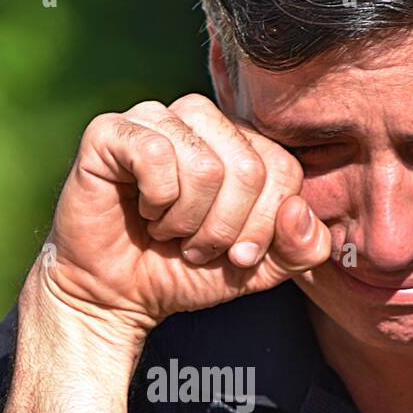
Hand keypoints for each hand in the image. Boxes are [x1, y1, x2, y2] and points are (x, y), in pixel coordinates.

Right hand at [32, 93, 330, 336]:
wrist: (115, 294)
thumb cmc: (183, 272)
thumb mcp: (257, 269)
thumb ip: (301, 248)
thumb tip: (298, 211)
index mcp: (241, 141)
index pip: (284, 171)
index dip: (265, 227)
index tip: (235, 254)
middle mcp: (200, 119)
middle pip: (249, 169)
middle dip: (224, 229)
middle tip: (193, 245)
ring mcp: (154, 117)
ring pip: (206, 166)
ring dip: (187, 220)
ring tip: (166, 229)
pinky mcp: (110, 131)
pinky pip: (156, 154)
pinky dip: (156, 201)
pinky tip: (142, 209)